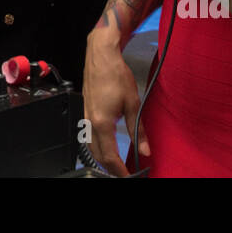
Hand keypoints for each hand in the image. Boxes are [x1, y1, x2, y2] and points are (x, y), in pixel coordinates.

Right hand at [83, 28, 147, 175]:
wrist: (101, 55)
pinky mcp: (86, 109)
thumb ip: (138, 130)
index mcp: (102, 123)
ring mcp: (86, 115)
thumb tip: (145, 150)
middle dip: (110, 168)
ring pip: (90, 146)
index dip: (119, 171)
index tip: (128, 176)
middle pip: (97, 155)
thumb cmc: (116, 75)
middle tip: (123, 173)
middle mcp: (90, 122)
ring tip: (115, 163)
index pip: (109, 156)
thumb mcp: (133, 103)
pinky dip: (97, 145)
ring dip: (102, 158)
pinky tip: (106, 144)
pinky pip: (88, 135)